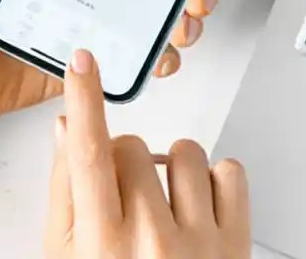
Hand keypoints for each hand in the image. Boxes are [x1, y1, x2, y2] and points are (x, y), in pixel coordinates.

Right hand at [45, 49, 249, 257]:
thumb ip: (67, 197)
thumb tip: (67, 133)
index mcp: (101, 245)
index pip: (89, 153)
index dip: (84, 100)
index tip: (83, 64)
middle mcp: (151, 241)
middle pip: (132, 147)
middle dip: (122, 162)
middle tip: (121, 199)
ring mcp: (200, 242)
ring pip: (185, 152)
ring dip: (170, 168)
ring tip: (162, 206)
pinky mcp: (239, 243)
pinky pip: (231, 173)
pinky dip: (214, 182)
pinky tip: (197, 209)